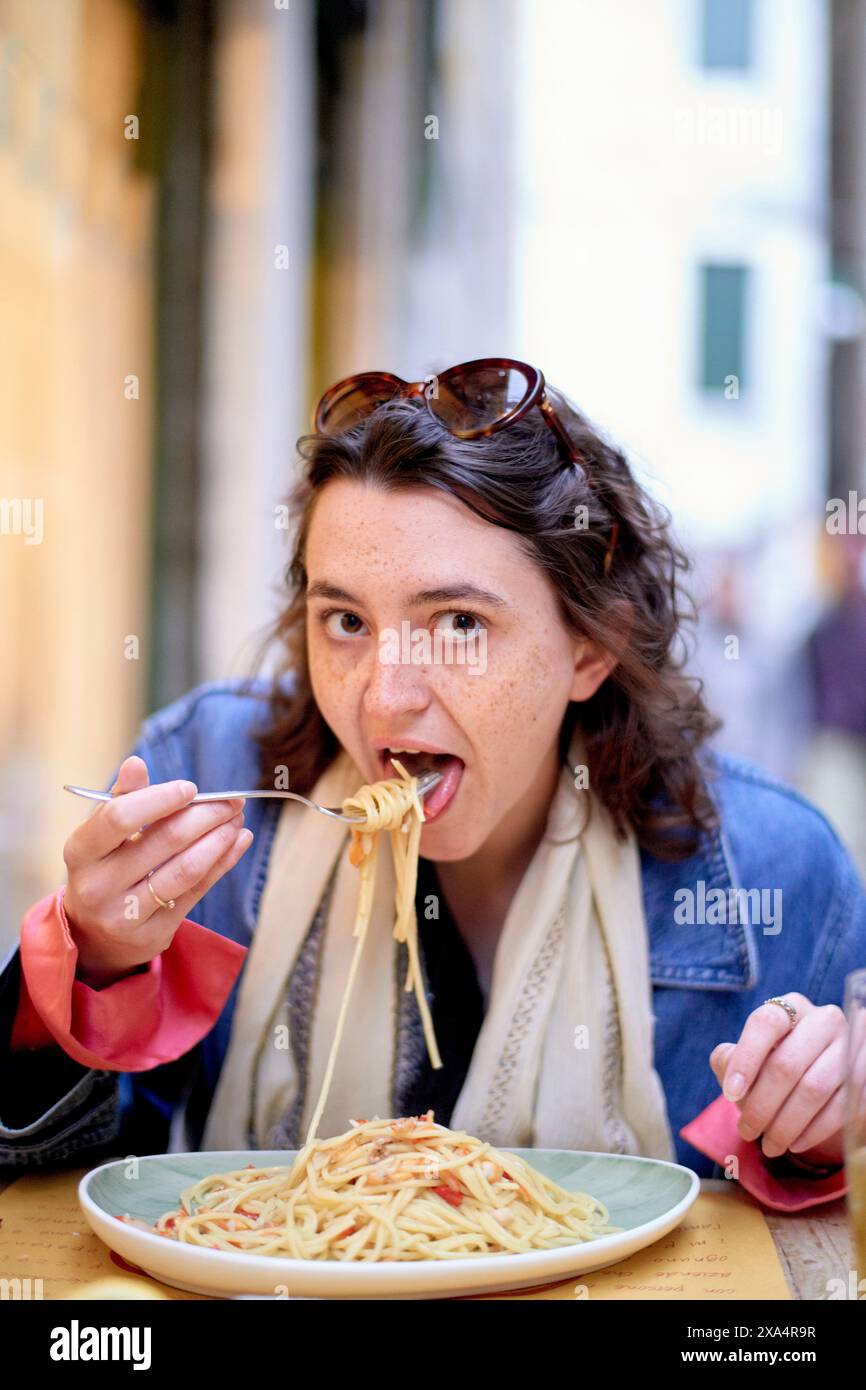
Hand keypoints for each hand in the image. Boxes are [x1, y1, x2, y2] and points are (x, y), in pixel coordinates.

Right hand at [63, 755, 253, 984]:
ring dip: (220, 839)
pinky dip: (223, 862)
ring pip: (186, 869)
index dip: (160, 798)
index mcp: (80, 851)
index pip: (120, 817)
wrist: (93, 933)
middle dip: (205, 815)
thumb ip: (123, 799)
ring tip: (237, 820)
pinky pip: (197, 891)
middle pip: (164, 841)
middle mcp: (97, 886)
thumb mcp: (103, 835)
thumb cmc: (105, 867)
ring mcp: (124, 914)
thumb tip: (135, 763)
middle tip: (231, 801)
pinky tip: (239, 842)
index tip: (191, 788)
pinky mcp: (152, 934)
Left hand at [709, 993, 846, 1166]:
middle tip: (747, 1132)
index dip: (745, 1060)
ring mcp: (851, 1046)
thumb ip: (729, 1059)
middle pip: (788, 1063)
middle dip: (762, 1105)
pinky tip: (795, 1143)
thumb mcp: (749, 1055)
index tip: (730, 1094)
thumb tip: (729, 1074)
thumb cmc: (775, 1064)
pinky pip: (841, 1108)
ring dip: (787, 1124)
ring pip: (815, 1089)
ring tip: (769, 1145)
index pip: (766, 1023)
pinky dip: (814, 1131)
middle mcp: (825, 1020)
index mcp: (791, 1007)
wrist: (820, 1075)